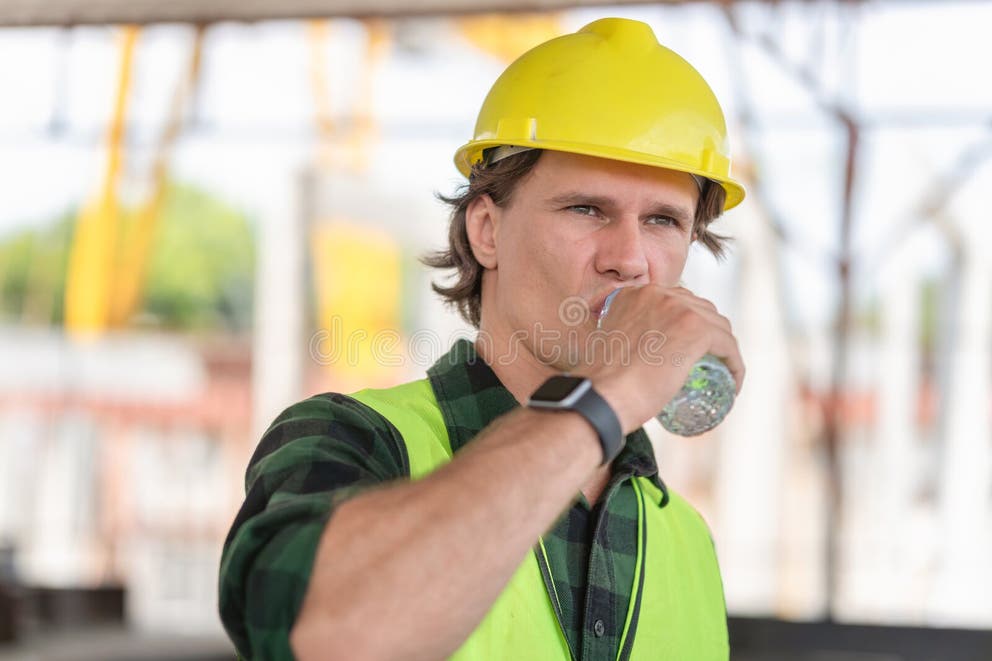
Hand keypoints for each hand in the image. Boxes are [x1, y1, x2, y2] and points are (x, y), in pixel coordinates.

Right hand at [582, 285, 744, 433]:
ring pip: (718, 326)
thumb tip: (631, 352)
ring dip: (725, 350)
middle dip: (710, 335)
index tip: (689, 351)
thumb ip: (619, 336)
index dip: (688, 326)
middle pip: (701, 310)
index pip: (676, 303)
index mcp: (634, 293)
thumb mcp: (607, 345)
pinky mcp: (696, 329)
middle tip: (708, 364)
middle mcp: (657, 293)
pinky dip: (735, 365)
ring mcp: (679, 308)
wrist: (602, 396)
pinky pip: (728, 346)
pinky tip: (733, 382)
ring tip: (722, 374)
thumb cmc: (602, 384)